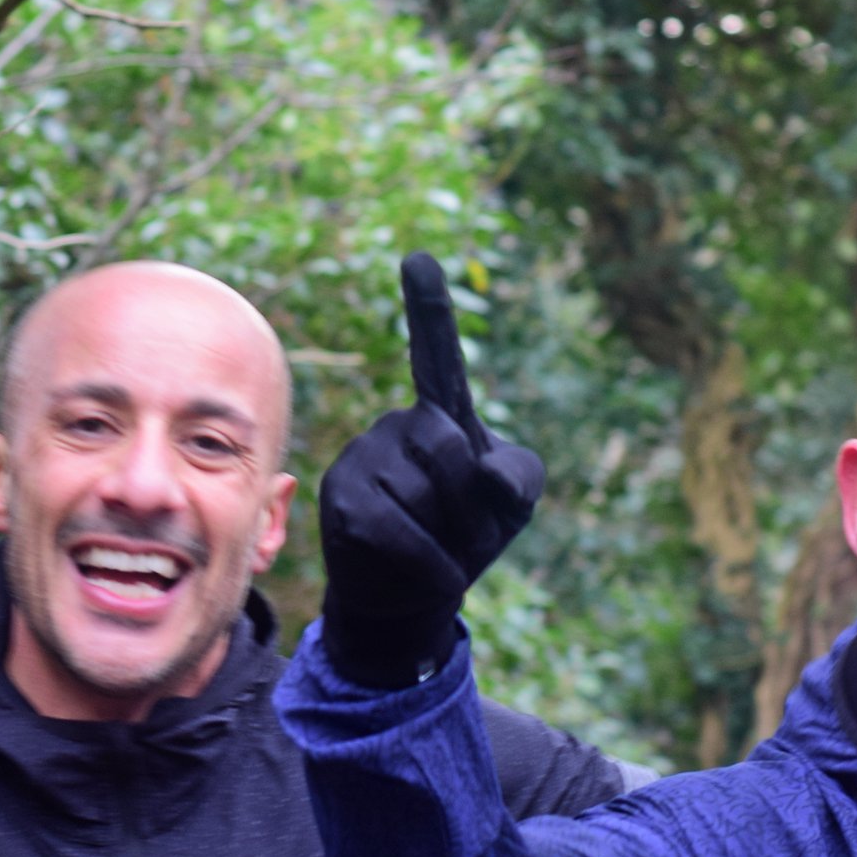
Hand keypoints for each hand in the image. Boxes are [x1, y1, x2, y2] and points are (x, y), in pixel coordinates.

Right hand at [315, 253, 544, 687]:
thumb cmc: (466, 537)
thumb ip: (517, 478)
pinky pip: (396, 528)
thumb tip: (486, 473)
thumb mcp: (514, 505)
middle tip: (471, 536)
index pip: (437, 357)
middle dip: (472, 500)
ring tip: (439, 550)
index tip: (419, 258)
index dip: (429, 309)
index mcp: (443, 416)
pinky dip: (430, 561)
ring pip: (422, 489)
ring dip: (452, 536)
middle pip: (447, 442)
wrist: (415, 599)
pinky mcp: (339, 496)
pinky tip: (433, 574)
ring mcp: (363, 455)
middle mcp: (398, 424)